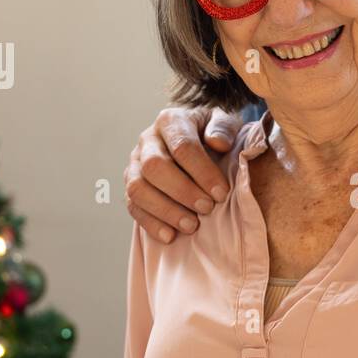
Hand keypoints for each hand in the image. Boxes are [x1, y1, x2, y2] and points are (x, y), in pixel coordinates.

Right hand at [124, 105, 242, 242]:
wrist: (198, 140)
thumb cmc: (214, 134)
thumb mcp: (225, 123)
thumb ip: (224, 128)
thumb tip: (218, 142)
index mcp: (171, 121)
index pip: (182, 146)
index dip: (202, 172)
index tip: (221, 193)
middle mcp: (148, 140)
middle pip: (154, 167)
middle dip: (182, 191)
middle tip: (207, 208)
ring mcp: (135, 163)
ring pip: (137, 188)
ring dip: (165, 210)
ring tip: (191, 226)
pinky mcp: (131, 186)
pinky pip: (132, 206)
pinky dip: (150, 223)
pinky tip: (170, 236)